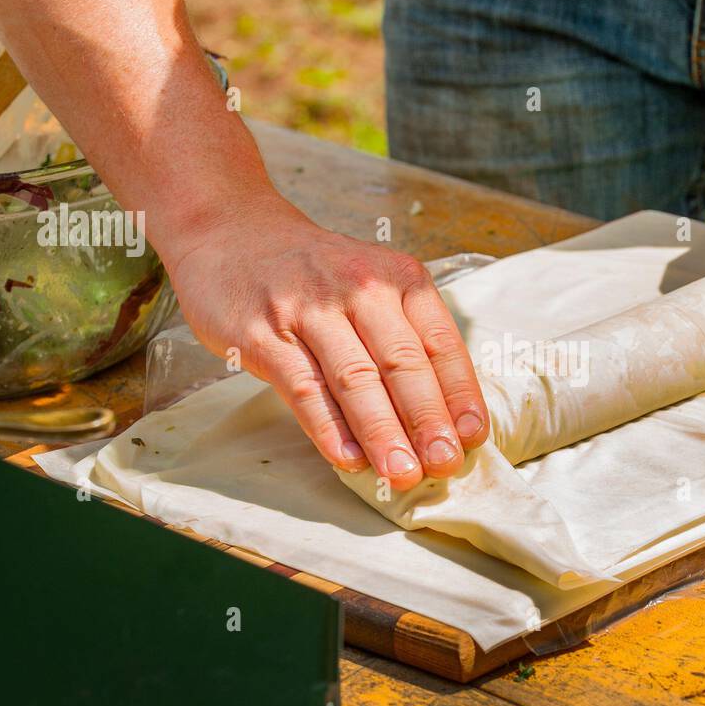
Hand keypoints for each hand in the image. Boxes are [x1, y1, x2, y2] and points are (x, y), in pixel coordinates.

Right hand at [164, 196, 489, 489]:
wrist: (231, 231)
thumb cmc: (313, 272)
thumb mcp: (373, 283)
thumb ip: (406, 337)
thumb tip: (443, 414)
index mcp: (400, 278)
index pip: (441, 343)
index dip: (460, 394)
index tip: (473, 437)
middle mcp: (360, 287)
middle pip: (403, 363)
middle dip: (428, 421)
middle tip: (444, 464)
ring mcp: (309, 308)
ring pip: (356, 379)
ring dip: (383, 433)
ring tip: (402, 474)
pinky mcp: (262, 332)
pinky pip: (303, 387)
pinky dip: (328, 427)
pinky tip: (348, 458)